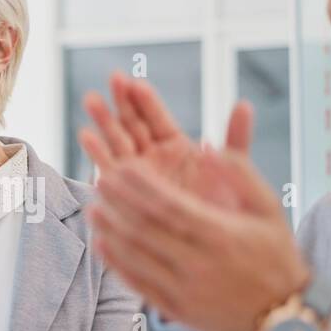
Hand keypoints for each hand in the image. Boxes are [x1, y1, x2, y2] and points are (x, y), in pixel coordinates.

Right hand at [79, 72, 255, 209]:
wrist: (209, 250)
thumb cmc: (222, 211)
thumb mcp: (233, 170)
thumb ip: (235, 136)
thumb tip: (244, 104)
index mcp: (176, 147)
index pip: (157, 117)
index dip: (147, 100)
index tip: (136, 81)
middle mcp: (153, 158)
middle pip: (133, 124)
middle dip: (121, 102)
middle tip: (113, 79)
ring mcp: (136, 175)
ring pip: (117, 142)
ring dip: (104, 121)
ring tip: (92, 99)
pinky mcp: (125, 194)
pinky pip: (108, 171)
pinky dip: (98, 154)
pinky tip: (87, 136)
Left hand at [86, 106, 309, 330]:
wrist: (286, 314)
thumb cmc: (276, 253)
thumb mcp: (268, 207)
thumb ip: (239, 173)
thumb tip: (205, 146)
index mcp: (221, 235)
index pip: (169, 205)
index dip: (139, 186)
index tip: (120, 166)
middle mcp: (200, 264)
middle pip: (145, 229)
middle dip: (118, 203)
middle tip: (99, 180)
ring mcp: (186, 290)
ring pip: (136, 257)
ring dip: (111, 231)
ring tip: (93, 210)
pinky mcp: (177, 310)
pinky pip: (139, 285)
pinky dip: (117, 264)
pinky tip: (103, 245)